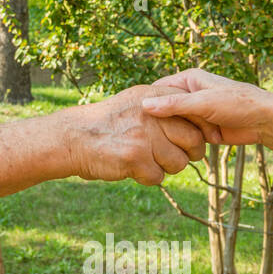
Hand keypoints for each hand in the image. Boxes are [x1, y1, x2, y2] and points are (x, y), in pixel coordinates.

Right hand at [69, 84, 206, 185]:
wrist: (73, 137)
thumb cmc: (107, 123)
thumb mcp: (134, 102)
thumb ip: (162, 107)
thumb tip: (197, 120)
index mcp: (154, 96)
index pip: (194, 113)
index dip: (198, 131)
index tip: (190, 142)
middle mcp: (153, 113)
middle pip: (193, 141)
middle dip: (188, 154)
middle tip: (172, 158)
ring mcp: (145, 135)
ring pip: (178, 162)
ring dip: (165, 167)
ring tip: (144, 161)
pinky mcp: (135, 157)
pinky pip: (157, 177)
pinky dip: (146, 177)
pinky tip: (130, 168)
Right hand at [140, 68, 272, 146]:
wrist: (265, 121)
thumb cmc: (238, 104)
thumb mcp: (203, 103)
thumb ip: (175, 105)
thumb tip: (145, 106)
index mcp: (187, 80)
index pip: (157, 89)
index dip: (145, 102)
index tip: (133, 118)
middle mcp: (189, 94)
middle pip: (164, 108)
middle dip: (157, 122)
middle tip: (143, 135)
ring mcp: (196, 112)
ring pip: (174, 124)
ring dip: (171, 134)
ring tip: (158, 144)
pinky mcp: (203, 128)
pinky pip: (186, 135)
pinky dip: (182, 142)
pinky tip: (173, 150)